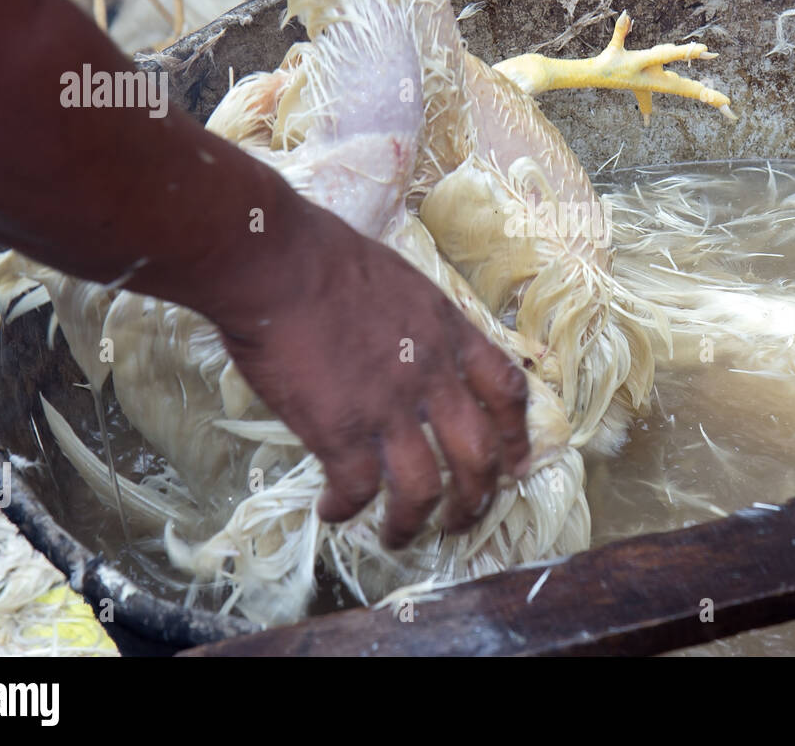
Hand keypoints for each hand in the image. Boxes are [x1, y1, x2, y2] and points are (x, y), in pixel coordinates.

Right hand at [214, 202, 529, 547]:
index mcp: (449, 334)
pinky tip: (332, 511)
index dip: (516, 434)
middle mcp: (432, 376)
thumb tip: (408, 348)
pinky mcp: (341, 431)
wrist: (278, 263)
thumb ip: (417, 324)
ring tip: (397, 537)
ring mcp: (390, 408)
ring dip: (412, 522)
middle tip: (462, 520)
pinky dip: (346, 509)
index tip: (515, 462)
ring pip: (423, 489)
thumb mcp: (401, 282)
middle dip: (477, 499)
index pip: (507, 390)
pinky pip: (357, 490)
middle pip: (478, 455)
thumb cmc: (325, 257)